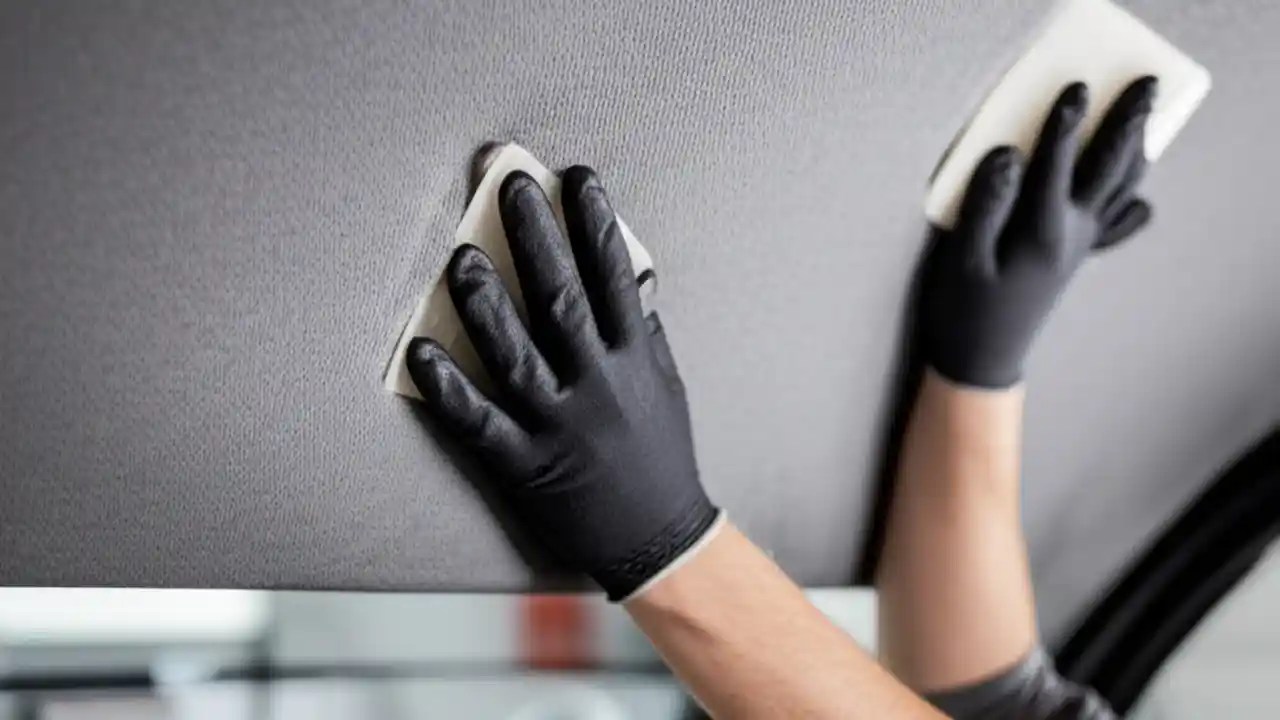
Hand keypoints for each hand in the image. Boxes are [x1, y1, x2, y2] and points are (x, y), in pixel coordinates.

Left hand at [406, 166, 719, 600]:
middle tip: (510, 187)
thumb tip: (629, 278)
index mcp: (635, 361)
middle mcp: (598, 387)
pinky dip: (449, 386)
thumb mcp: (666, 385)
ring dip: (486, 303)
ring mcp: (559, 427)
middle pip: (561, 301)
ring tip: (461, 257)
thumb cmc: (660, 456)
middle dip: (536, 239)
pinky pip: (479, 422)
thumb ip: (643, 332)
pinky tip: (421, 350)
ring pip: (515, 354)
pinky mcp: (525, 465)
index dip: (596, 223)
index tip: (578, 177)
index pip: (616, 277)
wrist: (658, 539)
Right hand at [922, 77, 1157, 387]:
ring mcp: (1077, 247)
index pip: (1055, 165)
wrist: (980, 361)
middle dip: (1125, 124)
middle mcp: (1070, 235)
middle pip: (1107, 168)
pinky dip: (1131, 205)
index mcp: (1040, 232)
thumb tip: (1007, 156)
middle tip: (1145, 88)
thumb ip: (984, 205)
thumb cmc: (963, 310)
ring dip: (1135, 154)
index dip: (1064, 124)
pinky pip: (1114, 227)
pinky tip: (1138, 197)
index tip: (1076, 88)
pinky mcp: (1073, 258)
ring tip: (1146, 123)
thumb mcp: (960, 259)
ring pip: (1119, 192)